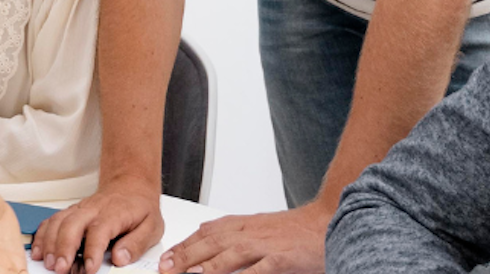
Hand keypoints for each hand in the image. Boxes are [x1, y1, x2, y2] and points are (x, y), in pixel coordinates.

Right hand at [30, 175, 162, 272]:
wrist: (131, 185)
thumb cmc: (139, 207)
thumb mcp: (151, 226)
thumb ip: (136, 244)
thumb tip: (121, 258)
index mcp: (114, 213)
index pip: (99, 231)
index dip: (93, 251)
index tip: (89, 268)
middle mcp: (93, 210)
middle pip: (72, 225)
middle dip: (64, 248)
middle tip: (61, 268)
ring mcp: (79, 209)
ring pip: (58, 222)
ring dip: (50, 242)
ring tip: (48, 262)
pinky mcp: (71, 212)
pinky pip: (51, 220)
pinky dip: (42, 235)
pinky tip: (40, 250)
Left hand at [157, 204, 329, 273]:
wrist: (326, 220)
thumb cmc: (291, 228)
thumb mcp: (254, 224)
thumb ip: (228, 229)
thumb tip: (201, 232)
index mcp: (239, 225)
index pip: (203, 235)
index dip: (181, 248)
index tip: (163, 260)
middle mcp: (248, 232)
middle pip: (210, 244)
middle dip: (185, 258)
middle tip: (165, 269)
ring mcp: (265, 245)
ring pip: (230, 255)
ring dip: (207, 266)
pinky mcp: (283, 258)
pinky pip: (261, 269)